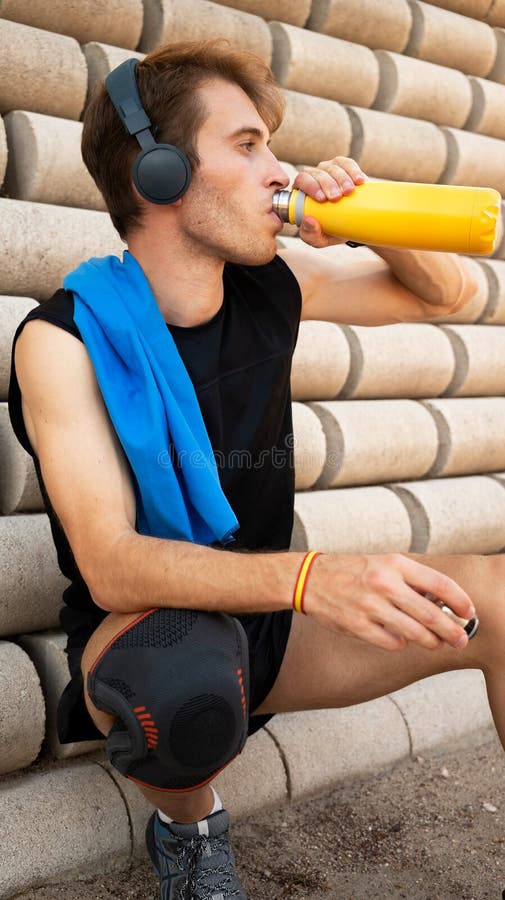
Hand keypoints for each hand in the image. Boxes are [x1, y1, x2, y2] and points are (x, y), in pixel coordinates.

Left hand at [293, 156, 365, 248]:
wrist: (351, 226)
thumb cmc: (330, 231)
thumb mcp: (319, 240)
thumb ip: (309, 235)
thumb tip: (308, 220)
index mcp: (302, 191)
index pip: (302, 181)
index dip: (310, 186)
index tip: (322, 199)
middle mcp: (314, 177)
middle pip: (317, 173)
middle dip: (327, 183)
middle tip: (336, 197)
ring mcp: (329, 170)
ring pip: (333, 167)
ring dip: (341, 178)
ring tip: (349, 191)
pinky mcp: (345, 167)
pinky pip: (347, 163)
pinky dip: (353, 170)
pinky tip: (359, 180)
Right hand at [303, 553, 475, 651]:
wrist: (311, 579)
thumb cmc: (355, 571)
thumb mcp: (385, 564)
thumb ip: (413, 580)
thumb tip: (445, 603)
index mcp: (394, 564)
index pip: (439, 584)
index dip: (459, 601)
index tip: (468, 612)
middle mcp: (383, 583)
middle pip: (431, 614)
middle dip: (451, 631)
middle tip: (461, 639)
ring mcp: (370, 606)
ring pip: (414, 633)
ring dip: (430, 642)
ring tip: (436, 643)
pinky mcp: (357, 626)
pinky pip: (392, 643)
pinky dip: (401, 643)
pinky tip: (400, 638)